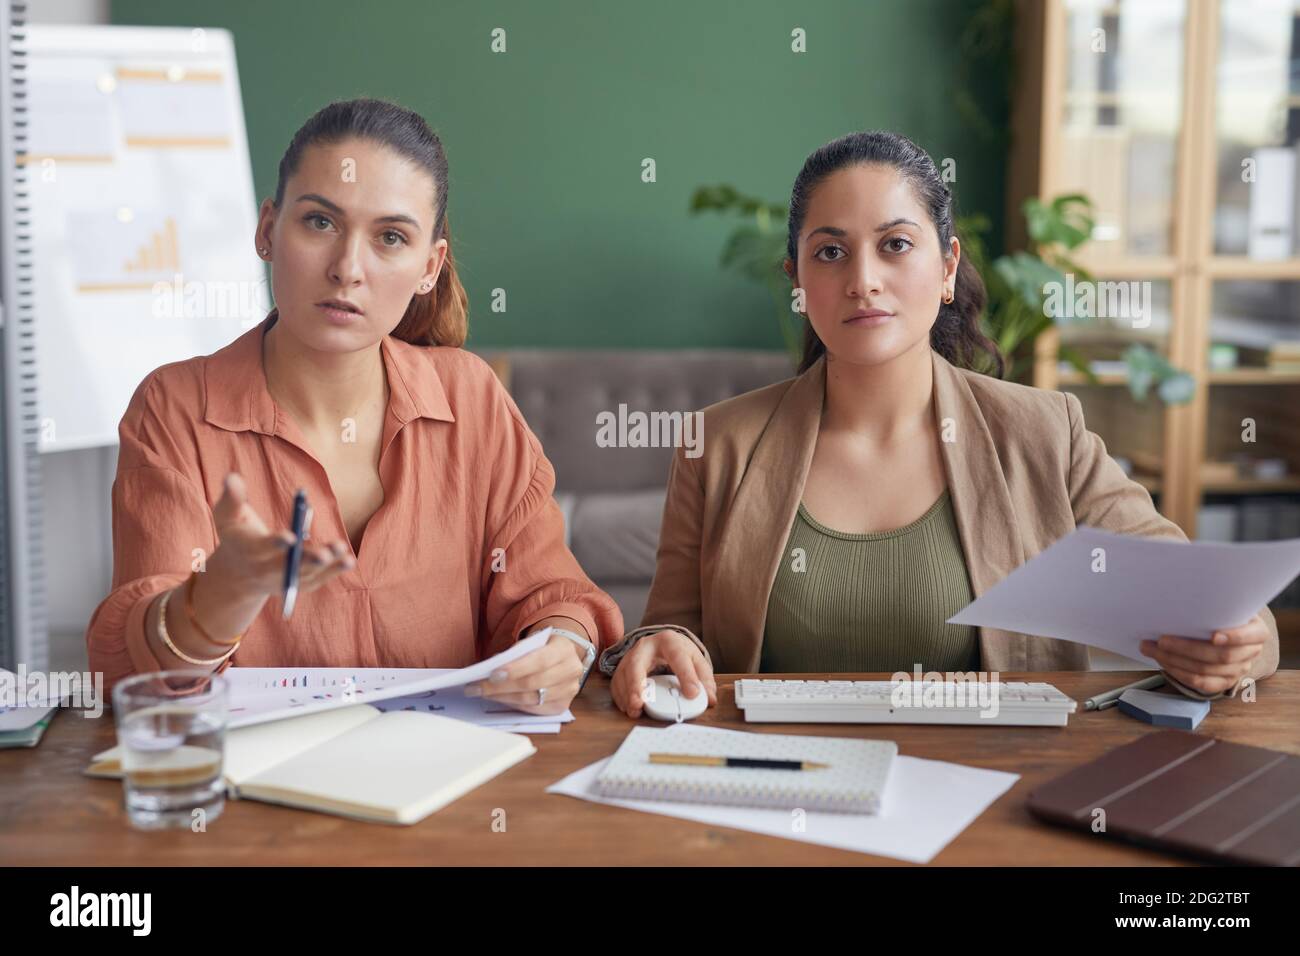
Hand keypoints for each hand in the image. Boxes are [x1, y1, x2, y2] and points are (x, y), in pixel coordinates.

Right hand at [198, 472, 353, 618]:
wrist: (237, 575)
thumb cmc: (235, 536)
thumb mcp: (226, 516)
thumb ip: (232, 497)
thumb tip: (232, 477)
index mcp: (248, 551)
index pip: (261, 548)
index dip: (275, 543)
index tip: (291, 537)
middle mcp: (264, 570)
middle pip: (286, 568)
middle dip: (306, 561)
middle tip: (324, 555)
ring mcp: (282, 580)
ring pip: (304, 574)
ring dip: (325, 565)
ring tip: (343, 551)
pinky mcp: (296, 584)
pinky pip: (316, 580)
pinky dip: (333, 572)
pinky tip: (349, 561)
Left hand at [462, 630, 587, 716]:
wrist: (562, 657)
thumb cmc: (542, 648)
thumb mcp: (532, 643)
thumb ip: (515, 655)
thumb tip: (489, 671)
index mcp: (564, 649)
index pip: (538, 661)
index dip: (515, 669)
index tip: (492, 674)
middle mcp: (571, 671)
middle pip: (533, 683)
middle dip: (502, 687)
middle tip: (477, 687)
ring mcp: (569, 691)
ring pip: (531, 699)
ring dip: (503, 697)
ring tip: (483, 693)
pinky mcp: (562, 706)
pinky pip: (534, 709)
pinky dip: (513, 704)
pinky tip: (499, 699)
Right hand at [610, 630, 716, 718]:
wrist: (662, 644)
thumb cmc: (679, 653)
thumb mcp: (695, 661)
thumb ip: (704, 680)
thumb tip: (709, 699)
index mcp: (669, 641)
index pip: (678, 657)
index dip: (686, 676)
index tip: (693, 694)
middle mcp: (646, 646)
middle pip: (637, 664)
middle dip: (637, 684)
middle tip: (640, 703)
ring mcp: (630, 656)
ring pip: (623, 675)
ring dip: (627, 695)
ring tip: (635, 710)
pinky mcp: (622, 668)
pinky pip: (616, 683)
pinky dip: (621, 698)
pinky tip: (629, 708)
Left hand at [1139, 611, 1268, 695]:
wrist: (1229, 631)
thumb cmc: (1223, 614)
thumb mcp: (1226, 605)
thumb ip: (1215, 605)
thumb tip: (1179, 599)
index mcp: (1257, 631)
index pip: (1252, 636)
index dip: (1235, 637)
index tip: (1214, 636)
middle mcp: (1251, 653)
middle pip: (1220, 656)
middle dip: (1186, 648)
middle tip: (1161, 639)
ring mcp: (1238, 670)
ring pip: (1205, 670)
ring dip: (1174, 660)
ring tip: (1151, 648)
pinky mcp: (1224, 682)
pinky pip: (1201, 683)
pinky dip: (1178, 673)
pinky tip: (1163, 661)